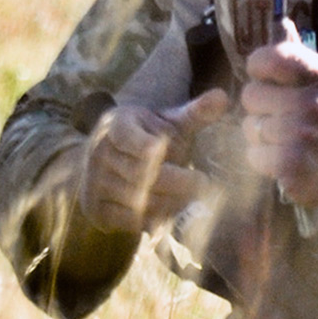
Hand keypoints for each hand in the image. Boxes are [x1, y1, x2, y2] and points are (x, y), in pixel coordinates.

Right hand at [78, 90, 229, 234]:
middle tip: (205, 183)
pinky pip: (130, 220)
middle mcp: (99, 153)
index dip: (147, 145)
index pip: (127, 136)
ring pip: (138, 200)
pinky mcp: (97, 210)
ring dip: (171, 202)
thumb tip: (222, 97)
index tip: (164, 149)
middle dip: (178, 180)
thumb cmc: (149, 138)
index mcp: (116, 124)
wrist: (110, 161)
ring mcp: (95, 183)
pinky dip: (155, 219)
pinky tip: (172, 210)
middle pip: (141, 174)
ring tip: (193, 197)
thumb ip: (195, 113)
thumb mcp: (169, 123)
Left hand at [240, 20, 317, 207]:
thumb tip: (281, 21)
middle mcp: (314, 104)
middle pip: (250, 95)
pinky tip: (285, 159)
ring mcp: (303, 137)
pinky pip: (253, 155)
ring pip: (250, 127)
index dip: (259, 68)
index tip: (269, 79)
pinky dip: (264, 160)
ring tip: (287, 139)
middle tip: (283, 116)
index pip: (268, 58)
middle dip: (261, 107)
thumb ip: (300, 55)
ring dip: (262, 136)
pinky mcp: (293, 166)